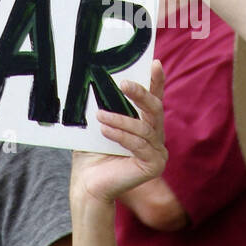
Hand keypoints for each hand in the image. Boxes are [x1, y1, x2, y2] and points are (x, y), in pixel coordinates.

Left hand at [70, 60, 166, 205]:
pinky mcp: (155, 165)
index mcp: (144, 123)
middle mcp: (155, 136)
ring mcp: (158, 152)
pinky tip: (106, 131)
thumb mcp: (98, 123)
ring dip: (121, 119)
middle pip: (155, 109)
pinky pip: (140, 145)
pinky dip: (122, 136)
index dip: (156, 81)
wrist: (87, 182)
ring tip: (101, 116)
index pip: (154, 98)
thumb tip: (97, 76)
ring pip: (145, 128)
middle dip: (140, 94)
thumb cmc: (91, 151)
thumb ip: (105, 105)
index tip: (154, 63)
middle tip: (123, 84)